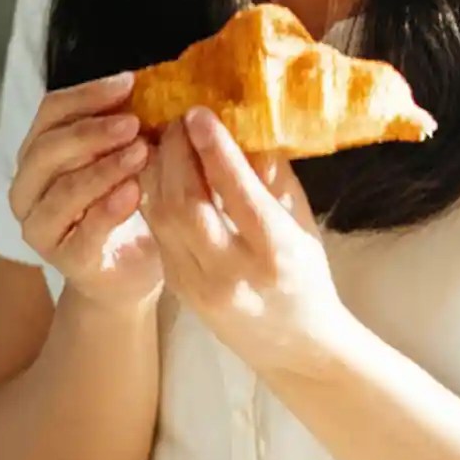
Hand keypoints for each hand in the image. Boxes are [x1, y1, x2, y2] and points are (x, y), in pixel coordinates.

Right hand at [10, 72, 161, 308]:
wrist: (132, 272)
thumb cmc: (127, 205)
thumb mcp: (122, 157)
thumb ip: (123, 126)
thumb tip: (147, 81)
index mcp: (37, 155)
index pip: (50, 113)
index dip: (86, 94)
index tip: (128, 83)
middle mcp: (28, 190)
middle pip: (48, 149)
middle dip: (92, 131)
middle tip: (134, 121)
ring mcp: (42, 228)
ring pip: (63, 190)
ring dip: (103, 167)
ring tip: (141, 151)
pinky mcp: (67, 261)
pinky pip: (84, 232)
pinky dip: (108, 209)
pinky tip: (134, 192)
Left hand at [139, 107, 349, 373]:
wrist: (293, 346)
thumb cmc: (306, 276)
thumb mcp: (302, 223)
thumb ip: (273, 176)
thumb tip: (243, 124)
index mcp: (275, 253)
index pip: (238, 193)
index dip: (215, 149)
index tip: (199, 113)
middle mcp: (232, 272)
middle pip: (188, 204)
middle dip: (177, 154)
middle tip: (177, 118)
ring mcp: (198, 285)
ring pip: (163, 217)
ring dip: (157, 170)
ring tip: (164, 137)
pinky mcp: (176, 289)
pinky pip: (157, 232)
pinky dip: (153, 194)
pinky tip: (158, 169)